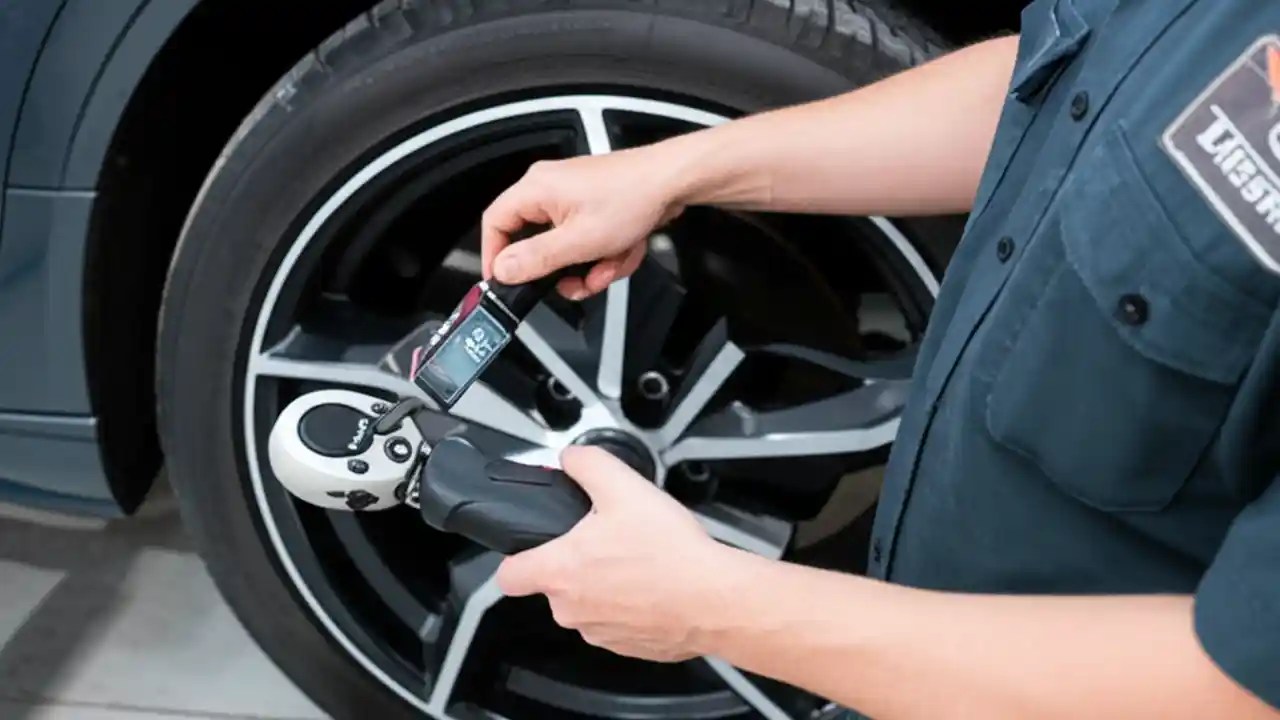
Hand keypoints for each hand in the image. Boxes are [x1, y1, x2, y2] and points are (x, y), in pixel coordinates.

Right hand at [480, 147, 685, 299]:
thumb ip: (537, 258)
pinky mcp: (593, 205)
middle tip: (576, 283)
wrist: (674, 181)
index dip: (495, 256)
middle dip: (561, 269)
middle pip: (535, 242)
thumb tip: (503, 269)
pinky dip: (605, 253)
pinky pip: (588, 241)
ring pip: (566, 248)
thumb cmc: (633, 197)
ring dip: (590, 266)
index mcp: (536, 188)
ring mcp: (573, 197)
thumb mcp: (579, 241)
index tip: (505, 282)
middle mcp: (550, 188)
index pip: (495, 223)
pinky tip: (624, 250)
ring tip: (611, 264)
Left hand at [495, 446, 735, 661]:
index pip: (507, 576)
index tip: (533, 546)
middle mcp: (572, 610)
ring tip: (639, 561)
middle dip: (577, 563)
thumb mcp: (625, 487)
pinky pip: (618, 623)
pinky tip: (655, 585)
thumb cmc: (670, 554)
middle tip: (610, 540)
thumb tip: (571, 458)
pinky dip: (631, 606)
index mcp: (560, 572)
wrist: (714, 600)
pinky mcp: (627, 648)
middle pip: (554, 585)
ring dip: (606, 585)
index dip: (516, 557)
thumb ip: (588, 465)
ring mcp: (600, 633)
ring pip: (588, 605)